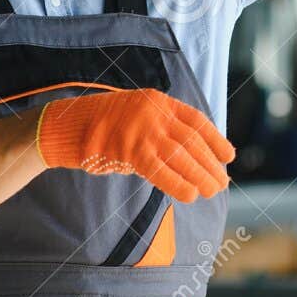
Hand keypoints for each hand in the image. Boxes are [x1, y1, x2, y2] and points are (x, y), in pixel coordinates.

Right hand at [35, 88, 234, 201]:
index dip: (215, 140)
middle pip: (193, 141)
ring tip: (212, 190)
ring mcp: (143, 130)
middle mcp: (155, 112)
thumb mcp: (138, 116)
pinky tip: (190, 195)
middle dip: (210, 163)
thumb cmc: (105, 126)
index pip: (197, 121)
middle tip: (222, 182)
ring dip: (201, 176)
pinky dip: (179, 184)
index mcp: (159, 101)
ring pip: (182, 156)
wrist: (68, 125)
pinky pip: (162, 170)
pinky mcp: (131, 150)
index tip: (229, 157)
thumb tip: (193, 156)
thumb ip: (162, 130)